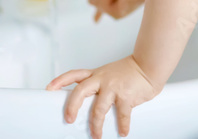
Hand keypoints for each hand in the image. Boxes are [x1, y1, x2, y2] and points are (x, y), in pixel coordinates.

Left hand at [45, 55, 160, 138]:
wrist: (148, 65)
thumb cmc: (129, 72)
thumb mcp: (108, 73)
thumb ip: (97, 85)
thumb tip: (86, 104)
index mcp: (96, 74)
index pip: (74, 75)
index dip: (60, 81)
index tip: (49, 88)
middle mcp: (103, 80)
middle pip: (81, 91)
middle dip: (72, 106)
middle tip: (69, 119)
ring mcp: (114, 87)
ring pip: (99, 108)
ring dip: (96, 125)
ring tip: (96, 135)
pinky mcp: (127, 96)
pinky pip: (122, 114)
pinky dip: (122, 126)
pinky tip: (122, 131)